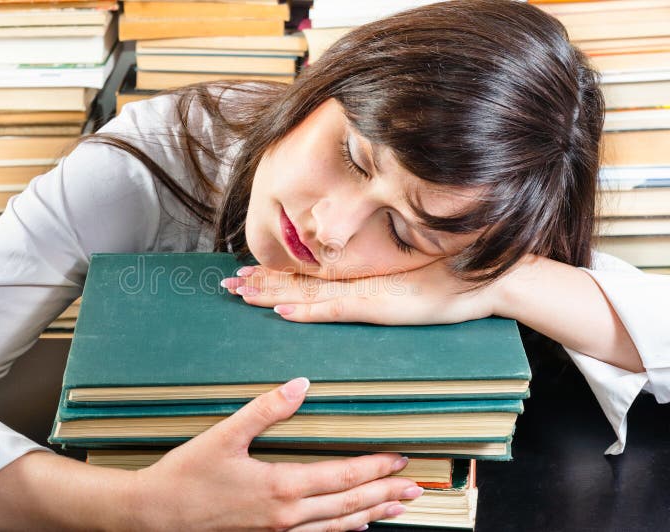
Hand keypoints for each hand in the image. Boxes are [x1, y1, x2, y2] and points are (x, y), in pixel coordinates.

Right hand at [127, 378, 421, 530]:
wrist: (154, 517)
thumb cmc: (186, 476)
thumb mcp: (224, 436)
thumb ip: (265, 409)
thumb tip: (301, 384)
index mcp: (281, 487)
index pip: (343, 476)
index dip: (375, 467)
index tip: (400, 459)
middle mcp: (286, 515)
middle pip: (349, 504)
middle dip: (386, 494)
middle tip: (415, 488)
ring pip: (337, 526)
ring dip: (372, 515)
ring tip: (398, 509)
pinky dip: (341, 531)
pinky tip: (353, 527)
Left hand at [221, 261, 499, 324]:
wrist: (483, 281)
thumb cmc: (451, 282)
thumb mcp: (406, 286)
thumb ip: (379, 289)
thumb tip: (360, 291)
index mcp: (358, 277)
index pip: (306, 276)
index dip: (273, 275)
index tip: (244, 274)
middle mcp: (356, 282)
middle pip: (298, 282)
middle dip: (260, 283)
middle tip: (225, 284)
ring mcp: (366, 294)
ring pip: (309, 294)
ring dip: (272, 294)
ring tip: (241, 294)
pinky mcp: (381, 307)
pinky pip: (337, 311)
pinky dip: (308, 311)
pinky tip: (283, 311)